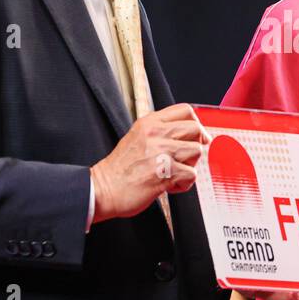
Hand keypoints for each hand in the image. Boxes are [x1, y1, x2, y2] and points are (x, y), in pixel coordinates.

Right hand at [91, 103, 208, 221]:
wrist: (102, 189)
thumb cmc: (119, 169)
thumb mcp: (137, 137)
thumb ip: (159, 131)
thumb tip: (186, 133)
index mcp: (149, 123)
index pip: (185, 110)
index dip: (195, 123)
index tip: (196, 136)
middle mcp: (156, 134)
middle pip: (196, 128)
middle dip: (196, 144)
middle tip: (186, 157)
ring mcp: (161, 152)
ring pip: (196, 151)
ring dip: (189, 165)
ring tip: (174, 172)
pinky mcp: (165, 172)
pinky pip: (191, 175)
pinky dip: (183, 184)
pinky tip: (169, 185)